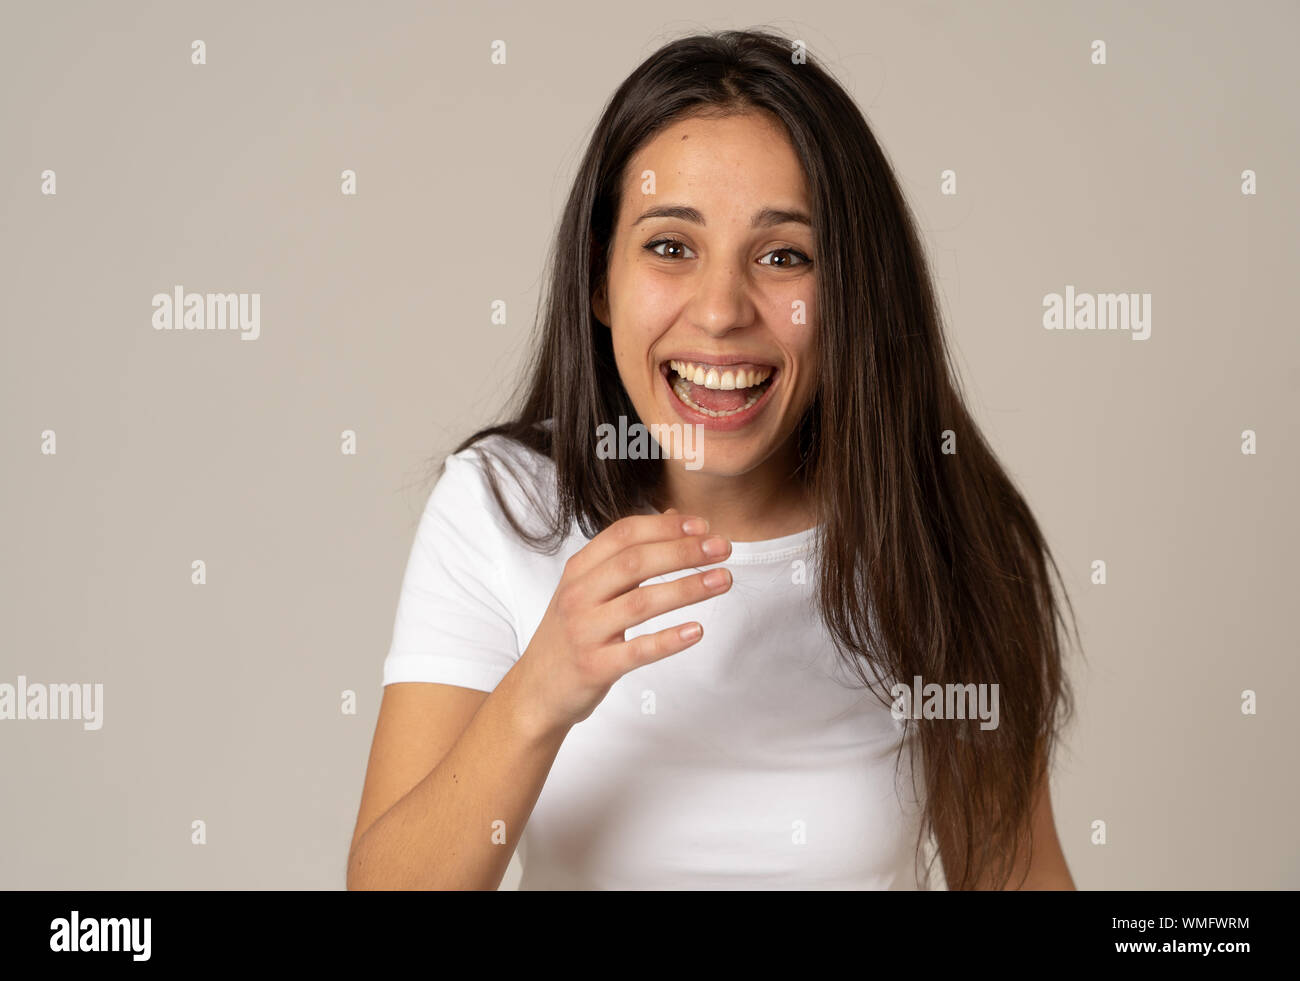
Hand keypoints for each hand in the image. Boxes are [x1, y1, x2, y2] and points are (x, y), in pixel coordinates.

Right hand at [516, 509, 731, 730]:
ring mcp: (584, 631)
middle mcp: (578, 595)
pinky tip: (697, 631)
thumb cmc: (571, 634)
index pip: (623, 534)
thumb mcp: (590, 588)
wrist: (537, 690)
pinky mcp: (594, 667)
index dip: (665, 527)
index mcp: (578, 570)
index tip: (703, 525)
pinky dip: (669, 639)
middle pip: (635, 562)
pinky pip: (637, 651)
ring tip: (722, 580)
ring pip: (640, 602)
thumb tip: (676, 519)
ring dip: (687, 588)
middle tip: (722, 549)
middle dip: (684, 551)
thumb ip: (630, 554)